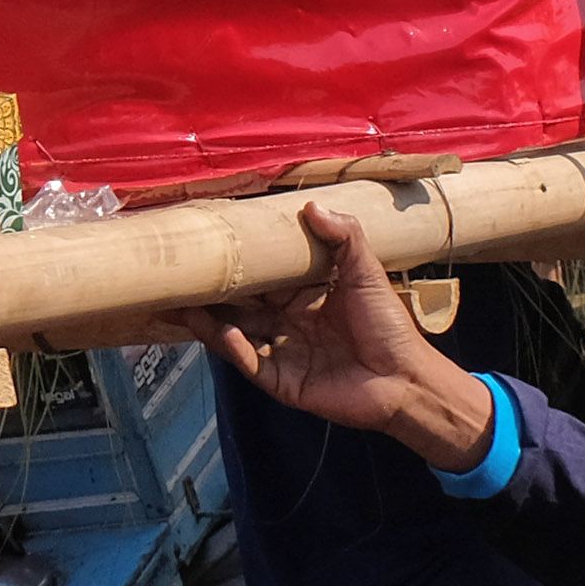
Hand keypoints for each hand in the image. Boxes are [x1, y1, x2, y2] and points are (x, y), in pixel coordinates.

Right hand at [183, 203, 503, 473]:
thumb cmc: (390, 325)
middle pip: (241, 305)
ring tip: (184, 305)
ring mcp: (283, 352)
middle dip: (211, 293)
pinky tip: (221, 331)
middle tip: (178, 276)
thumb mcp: (367, 272)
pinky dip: (233, 348)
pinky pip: (251, 363)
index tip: (210, 244)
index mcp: (304, 294)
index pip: (263, 275)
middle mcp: (288, 321)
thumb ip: (344, 237)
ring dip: (210, 321)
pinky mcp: (282, 382)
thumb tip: (311, 203)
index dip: (239, 262)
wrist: (406, 379)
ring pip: (236, 334)